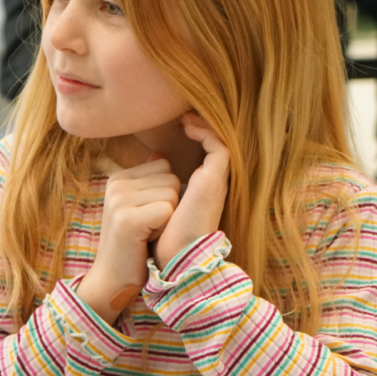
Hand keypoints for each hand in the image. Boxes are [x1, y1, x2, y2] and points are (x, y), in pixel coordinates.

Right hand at [76, 156, 180, 324]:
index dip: (165, 194)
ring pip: (173, 194)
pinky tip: (146, 240)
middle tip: (147, 228)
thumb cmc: (132, 245)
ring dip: (167, 219)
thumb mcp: (136, 206)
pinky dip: (164, 229)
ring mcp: (119, 200)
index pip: (165, 166)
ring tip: (146, 234)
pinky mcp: (127, 218)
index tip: (146, 216)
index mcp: (118, 178)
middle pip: (171, 179)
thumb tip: (160, 153)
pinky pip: (168, 210)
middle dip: (168, 206)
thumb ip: (148, 180)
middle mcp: (116, 184)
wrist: (113, 279)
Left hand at [153, 113, 229, 268]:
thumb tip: (155, 157)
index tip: (181, 124)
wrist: (169, 259)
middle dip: (204, 128)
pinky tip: (189, 126)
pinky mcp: (212, 183)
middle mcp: (211, 186)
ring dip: (206, 127)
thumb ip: (160, 182)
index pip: (208, 157)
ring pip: (220, 144)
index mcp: (201, 191)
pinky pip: (218, 147)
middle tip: (185, 116)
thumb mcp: (156, 203)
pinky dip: (207, 133)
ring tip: (187, 117)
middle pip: (217, 148)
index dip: (199, 136)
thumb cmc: (160, 239)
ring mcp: (214, 184)